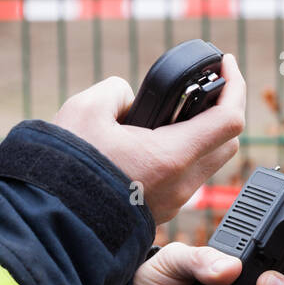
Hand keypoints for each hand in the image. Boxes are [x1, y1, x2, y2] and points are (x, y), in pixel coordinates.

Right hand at [51, 54, 245, 223]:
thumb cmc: (66, 169)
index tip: (227, 63)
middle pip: (227, 141)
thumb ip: (116, 91)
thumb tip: (128, 99)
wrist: (48, 221)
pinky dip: (182, 154)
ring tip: (174, 112)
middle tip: (204, 86)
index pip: (229, 118)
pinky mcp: (159, 212)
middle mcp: (181, 185)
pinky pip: (185, 179)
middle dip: (223, 108)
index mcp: (171, 157)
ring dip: (202, 134)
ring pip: (207, 162)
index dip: (234, 84)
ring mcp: (172, 203)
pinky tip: (154, 139)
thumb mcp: (86, 109)